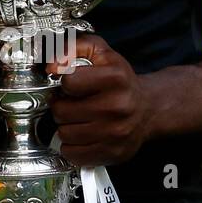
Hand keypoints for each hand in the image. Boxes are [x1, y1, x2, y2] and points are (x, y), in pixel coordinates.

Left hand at [48, 34, 147, 166]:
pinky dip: (72, 146)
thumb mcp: (101, 53)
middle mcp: (118, 107)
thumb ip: (73, 48)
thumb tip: (52, 66)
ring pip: (65, 134)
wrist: (149, 109)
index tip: (71, 84)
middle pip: (63, 111)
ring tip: (78, 119)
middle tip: (72, 103)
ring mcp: (116, 133)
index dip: (65, 83)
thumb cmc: (120, 81)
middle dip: (62, 106)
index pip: (69, 82)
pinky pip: (74, 154)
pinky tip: (82, 135)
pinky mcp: (113, 153)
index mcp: (115, 79)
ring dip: (66, 126)